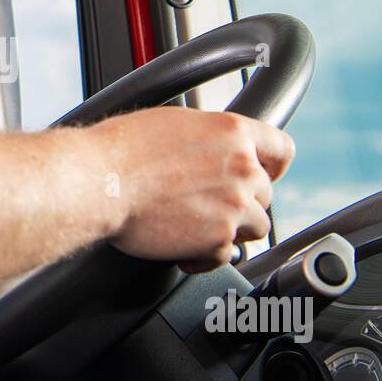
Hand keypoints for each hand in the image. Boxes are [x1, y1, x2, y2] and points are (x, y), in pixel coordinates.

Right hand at [89, 109, 295, 272]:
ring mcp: (234, 205)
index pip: (281, 149)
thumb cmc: (122, 150)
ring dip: (229, 229)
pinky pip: (226, 255)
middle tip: (209, 206)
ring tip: (196, 228)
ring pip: (254, 226)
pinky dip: (205, 256)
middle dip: (241, 202)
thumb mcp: (174, 124)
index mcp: (233, 132)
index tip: (266, 176)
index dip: (273, 166)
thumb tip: (210, 154)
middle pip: (265, 194)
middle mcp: (242, 168)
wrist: (100, 180)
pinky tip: (182, 247)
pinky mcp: (218, 240)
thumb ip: (207, 140)